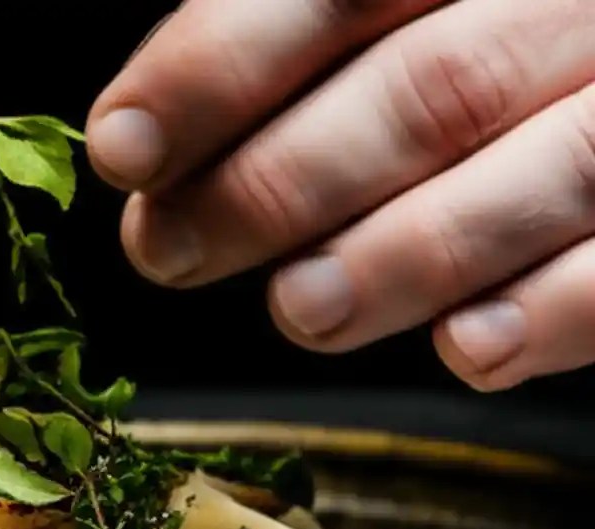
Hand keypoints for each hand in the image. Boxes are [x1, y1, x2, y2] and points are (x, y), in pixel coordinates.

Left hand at [88, 0, 594, 391]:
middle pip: (425, 89)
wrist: (593, 53)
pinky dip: (551, 311)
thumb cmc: (465, 32)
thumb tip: (144, 140)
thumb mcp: (380, 7)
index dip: (215, 69)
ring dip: (403, 255)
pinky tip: (468, 349)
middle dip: (278, 184)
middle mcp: (567, 3)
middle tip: (172, 250)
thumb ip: (276, 37)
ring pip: (542, 170)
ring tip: (302, 308)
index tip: (126, 147)